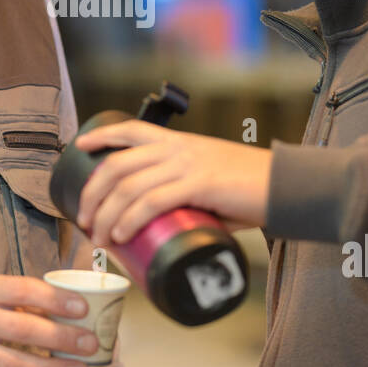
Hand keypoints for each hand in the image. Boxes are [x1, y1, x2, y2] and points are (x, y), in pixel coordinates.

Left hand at [73, 120, 271, 248]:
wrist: (287, 185)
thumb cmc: (253, 188)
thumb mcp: (212, 179)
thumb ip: (188, 195)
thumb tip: (168, 225)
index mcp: (180, 143)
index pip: (131, 130)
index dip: (101, 136)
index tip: (80, 145)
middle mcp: (178, 149)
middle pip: (118, 165)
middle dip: (93, 193)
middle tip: (84, 219)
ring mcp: (187, 164)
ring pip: (129, 186)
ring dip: (106, 214)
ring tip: (99, 236)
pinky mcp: (199, 184)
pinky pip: (153, 200)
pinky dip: (131, 219)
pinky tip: (121, 233)